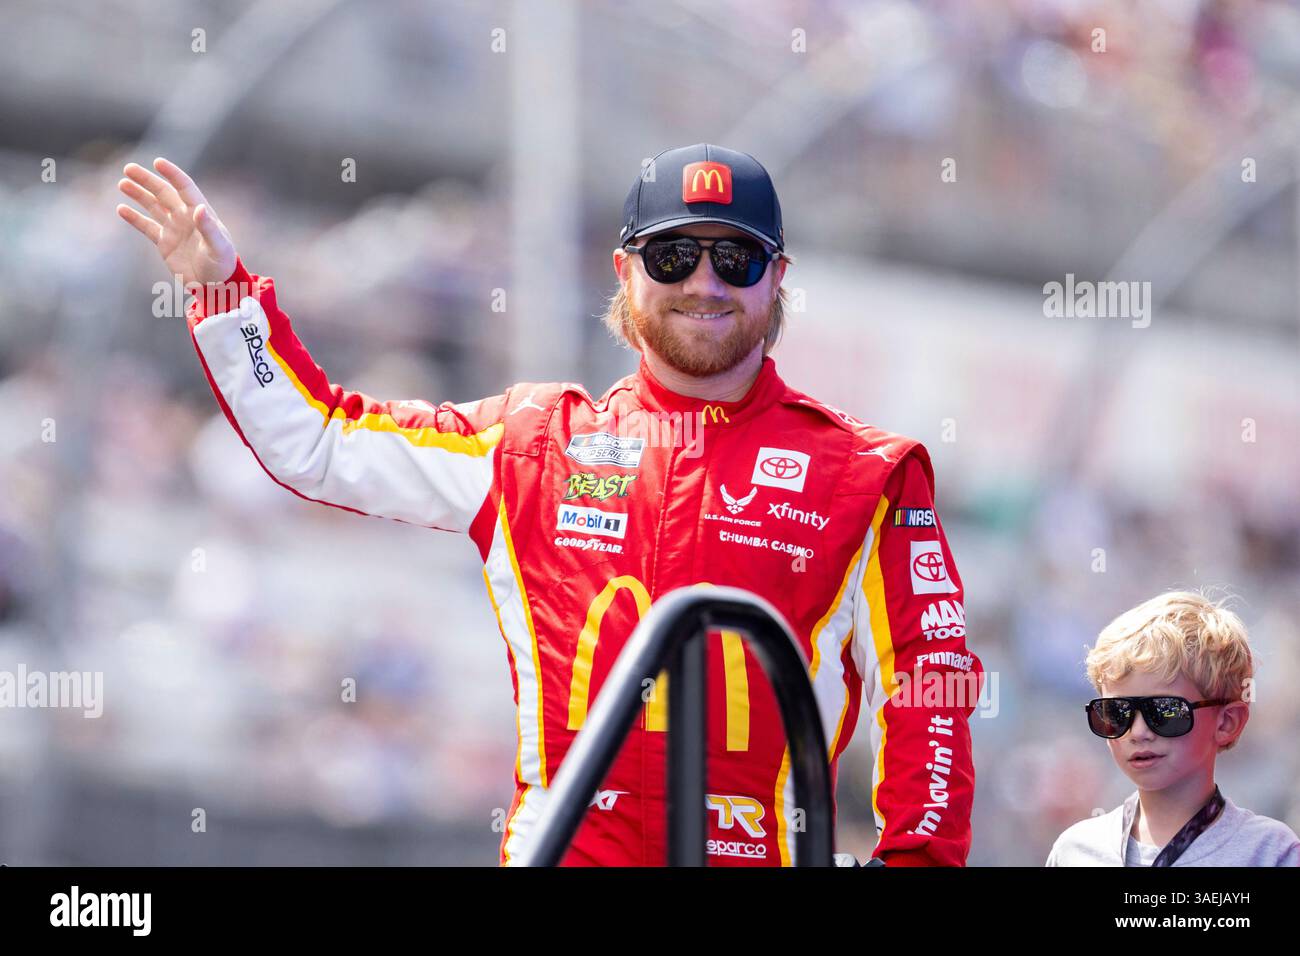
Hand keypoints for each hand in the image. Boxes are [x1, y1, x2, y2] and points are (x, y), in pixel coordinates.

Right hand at [116, 157, 236, 286]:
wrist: (214, 286)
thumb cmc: (222, 265)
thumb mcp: (219, 247)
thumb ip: (209, 228)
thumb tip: (200, 209)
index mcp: (200, 213)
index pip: (185, 188)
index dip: (172, 174)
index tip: (158, 162)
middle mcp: (185, 217)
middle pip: (164, 193)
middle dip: (147, 180)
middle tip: (128, 168)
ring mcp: (173, 229)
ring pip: (153, 206)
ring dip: (138, 194)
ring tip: (123, 183)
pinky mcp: (164, 243)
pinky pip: (146, 226)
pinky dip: (134, 218)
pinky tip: (121, 209)